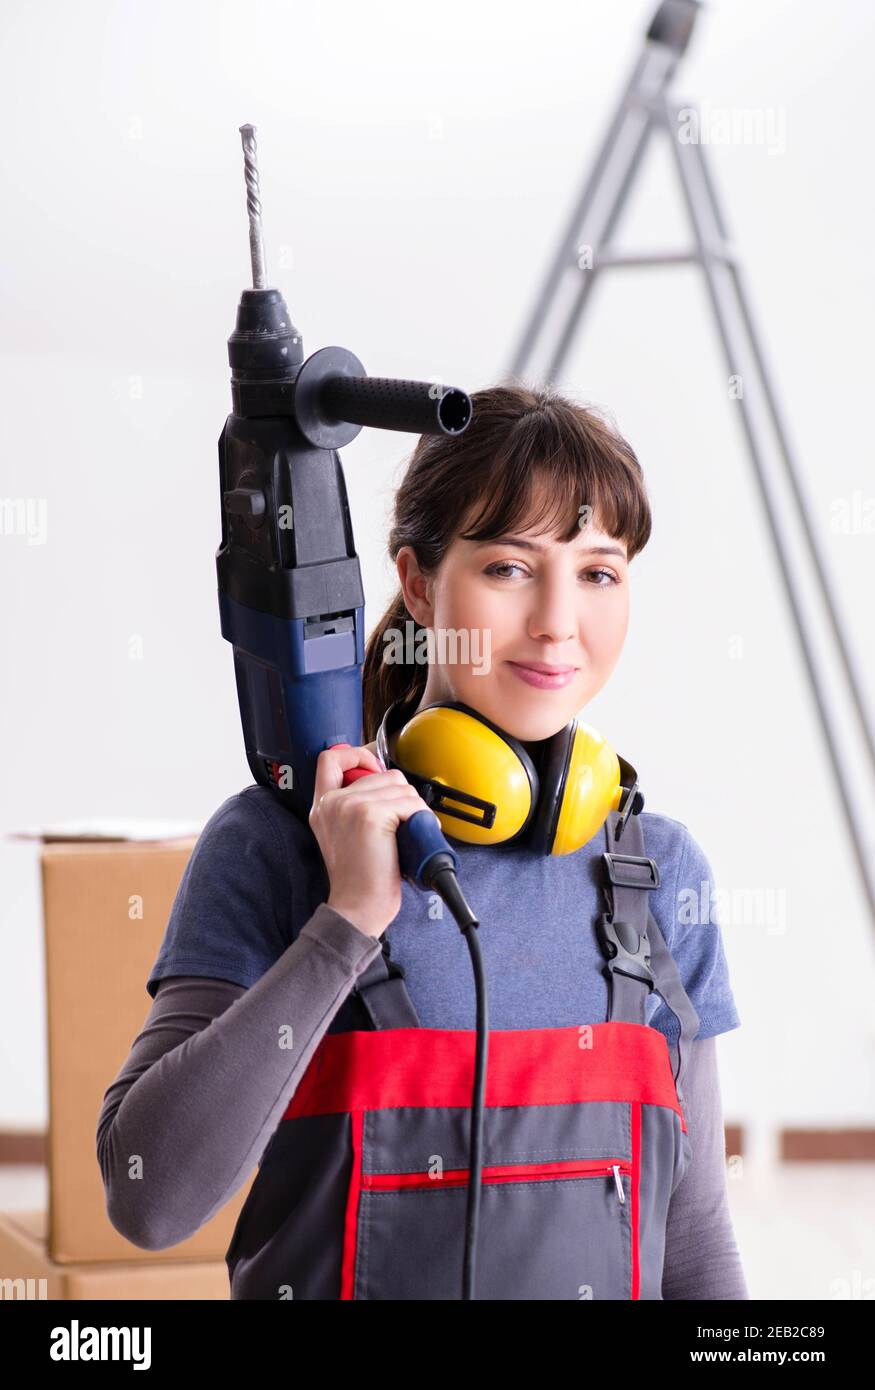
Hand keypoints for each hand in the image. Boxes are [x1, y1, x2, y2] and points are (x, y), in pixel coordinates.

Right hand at [308, 744, 435, 938]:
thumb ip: (355, 806)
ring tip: (404, 835)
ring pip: (401, 787)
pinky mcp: (370, 814)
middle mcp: (333, 801)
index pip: (331, 758)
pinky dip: (419, 820)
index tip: (375, 770)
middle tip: (400, 825)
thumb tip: (390, 783)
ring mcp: (350, 805)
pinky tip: (410, 840)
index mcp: (323, 805)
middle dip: (402, 797)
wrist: (357, 908)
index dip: (358, 756)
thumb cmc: (360, 879)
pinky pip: (410, 803)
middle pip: (384, 773)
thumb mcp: (344, 835)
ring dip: (413, 809)